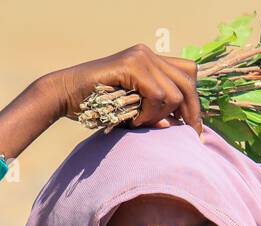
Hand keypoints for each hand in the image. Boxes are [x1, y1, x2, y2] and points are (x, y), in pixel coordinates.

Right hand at [44, 45, 202, 133]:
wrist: (65, 95)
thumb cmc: (97, 105)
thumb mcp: (135, 110)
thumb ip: (157, 112)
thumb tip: (182, 125)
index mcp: (152, 61)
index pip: (189, 75)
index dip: (195, 102)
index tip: (193, 128)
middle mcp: (148, 54)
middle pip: (188, 83)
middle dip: (191, 113)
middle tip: (188, 135)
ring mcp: (140, 56)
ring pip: (174, 93)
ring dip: (160, 116)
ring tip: (141, 123)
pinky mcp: (131, 64)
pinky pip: (157, 95)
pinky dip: (149, 114)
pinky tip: (134, 121)